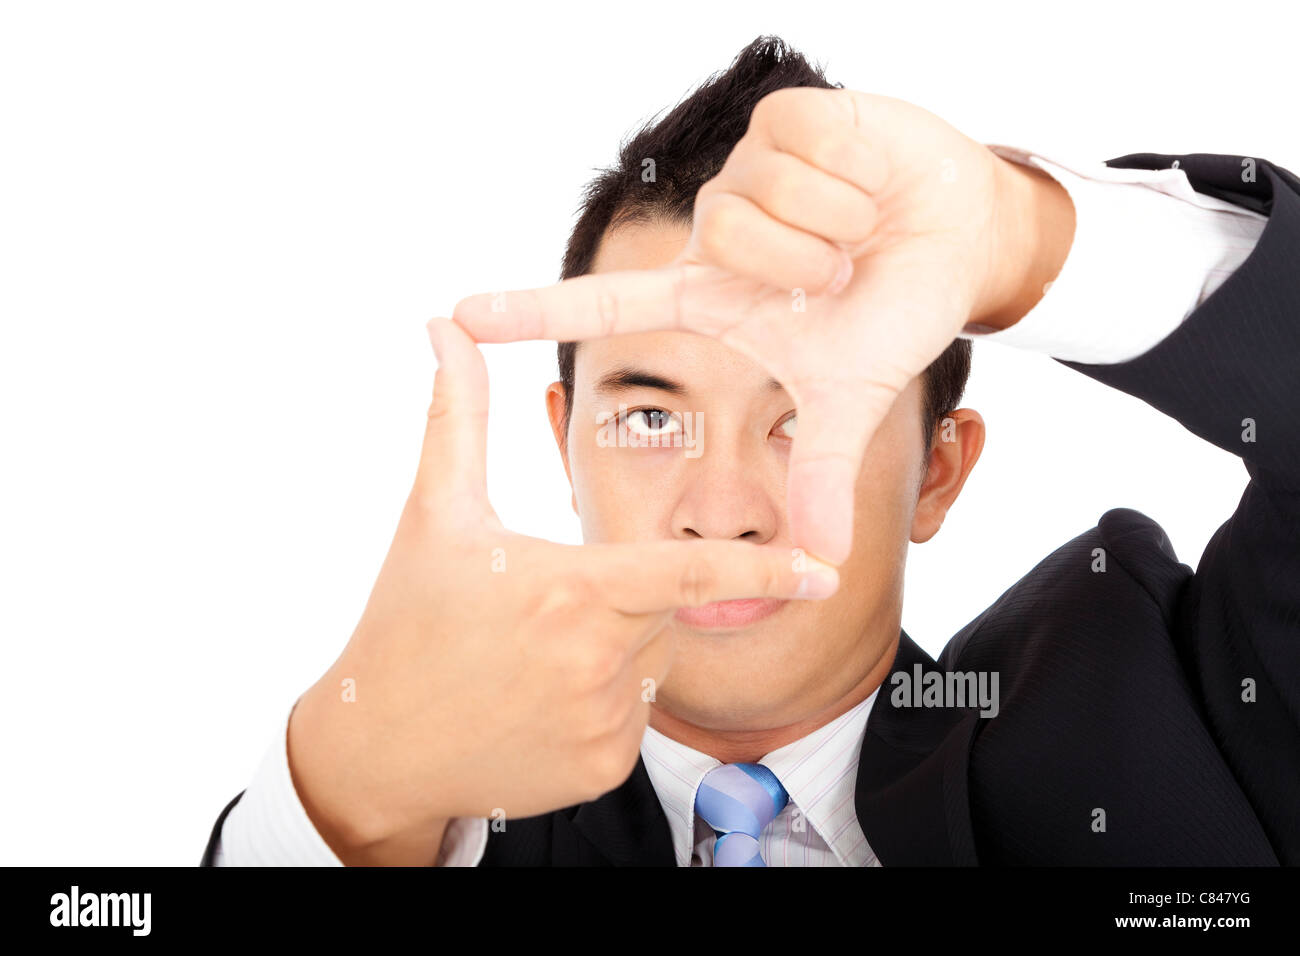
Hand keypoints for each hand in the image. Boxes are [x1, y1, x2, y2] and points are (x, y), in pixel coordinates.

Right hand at [286, 316, 838, 862]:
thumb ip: (458, 415)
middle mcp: (596, 662)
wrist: (376, 749)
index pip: (690, 572)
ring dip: (612, 652)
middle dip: (622, 599)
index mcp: (571, 591)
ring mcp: (601, 725)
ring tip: (530, 660)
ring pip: (650, 664)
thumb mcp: (435, 515)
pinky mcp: (601, 768)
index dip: (764, 568)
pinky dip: (601, 704)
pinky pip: (634, 717)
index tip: (824, 571)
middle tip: (542, 611)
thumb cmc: (405, 624)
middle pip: (661, 610)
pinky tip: (538, 702)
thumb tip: (443, 325)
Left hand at [452, 88, 1072, 563]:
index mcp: (711, 296)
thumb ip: (822, 471)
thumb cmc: (893, 305)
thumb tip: (823, 561)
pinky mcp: (786, 116)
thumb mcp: (849, 395)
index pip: (609, 306)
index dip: (535, 312)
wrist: (960, 235)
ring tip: (861, 229)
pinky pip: (804, 145)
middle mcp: (716, 232)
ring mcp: (747, 172)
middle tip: (846, 273)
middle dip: (808, 267)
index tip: (458, 316)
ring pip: (767, 198)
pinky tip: (872, 184)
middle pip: (728, 244)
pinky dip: (857, 175)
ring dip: (838, 225)